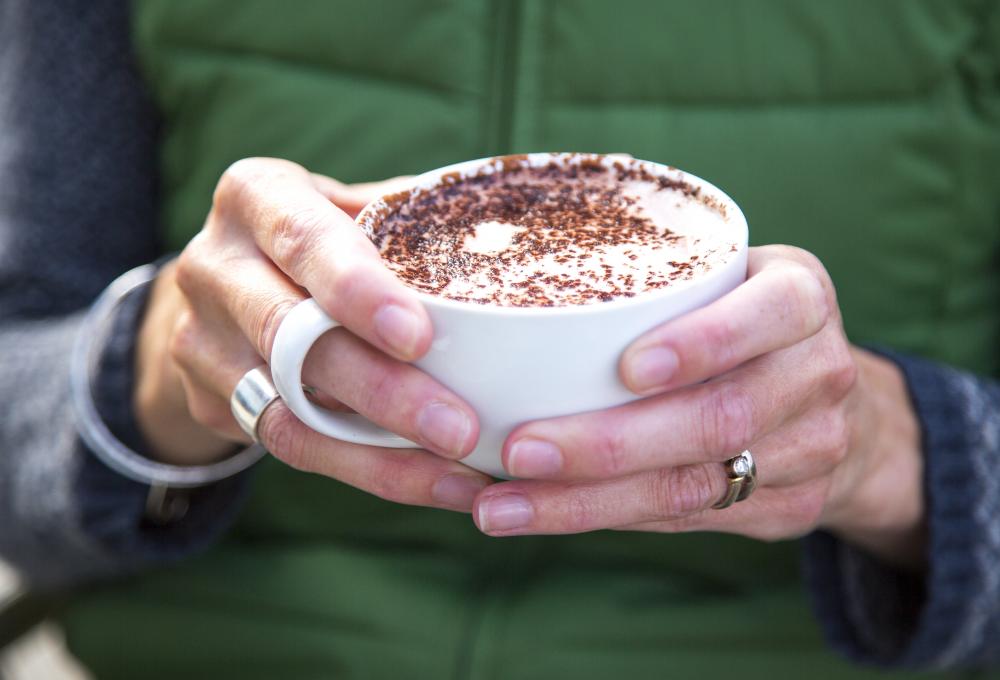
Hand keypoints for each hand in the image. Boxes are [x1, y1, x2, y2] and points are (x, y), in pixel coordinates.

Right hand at [133, 158, 491, 510]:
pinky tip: (435, 483)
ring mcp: (202, 340)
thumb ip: (407, 218)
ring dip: (379, 450)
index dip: (357, 289)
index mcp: (256, 199)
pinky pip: (294, 446)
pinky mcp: (212, 402)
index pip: (303, 240)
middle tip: (458, 428)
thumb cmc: (316, 241)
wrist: (217, 292)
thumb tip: (514, 232)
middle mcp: (216, 266)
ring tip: (462, 469)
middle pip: (291, 335)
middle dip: (379, 388)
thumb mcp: (345, 207)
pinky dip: (370, 470)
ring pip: (288, 410)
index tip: (418, 336)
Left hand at [472, 246, 925, 567]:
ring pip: (693, 487)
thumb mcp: (727, 278)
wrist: (829, 399)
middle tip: (517, 450)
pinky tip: (539, 515)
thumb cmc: (742, 320)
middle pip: (720, 419)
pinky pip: (685, 520)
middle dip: (610, 444)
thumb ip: (657, 282)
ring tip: (501, 504)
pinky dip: (604, 517)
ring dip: (586, 500)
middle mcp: (818, 374)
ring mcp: (813, 449)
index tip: (627, 368)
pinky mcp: (788, 509)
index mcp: (802, 297)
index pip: (771, 314)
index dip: (704, 342)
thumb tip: (505, 306)